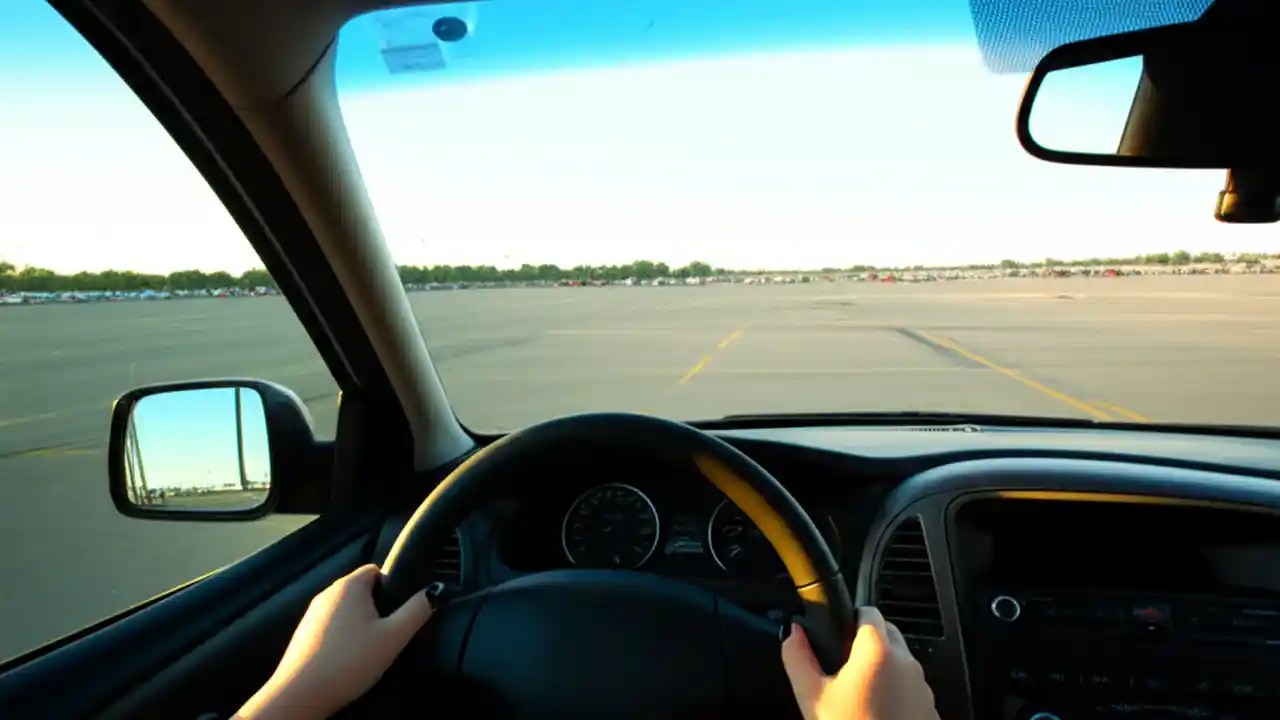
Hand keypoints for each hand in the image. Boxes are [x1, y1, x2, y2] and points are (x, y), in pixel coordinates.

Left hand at [235, 564, 434, 719]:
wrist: (301, 694)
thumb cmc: (349, 661)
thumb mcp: (393, 637)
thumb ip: (418, 610)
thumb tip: (436, 590)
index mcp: (350, 585)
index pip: (377, 569)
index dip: (394, 587)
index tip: (401, 611)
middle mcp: (328, 593)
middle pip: (362, 590)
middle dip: (378, 608)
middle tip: (389, 634)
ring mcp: (312, 614)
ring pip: (346, 610)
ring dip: (360, 624)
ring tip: (370, 650)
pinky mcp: (303, 634)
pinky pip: (332, 627)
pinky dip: (343, 637)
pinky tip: (348, 659)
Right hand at [781, 607, 939, 719]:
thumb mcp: (810, 696)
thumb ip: (797, 656)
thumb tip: (793, 632)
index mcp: (877, 651)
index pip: (868, 611)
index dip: (849, 620)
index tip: (838, 637)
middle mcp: (906, 663)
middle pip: (887, 633)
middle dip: (866, 643)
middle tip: (844, 669)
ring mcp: (922, 686)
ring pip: (900, 661)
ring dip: (882, 668)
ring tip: (859, 697)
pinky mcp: (929, 707)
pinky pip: (911, 687)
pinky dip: (896, 691)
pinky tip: (876, 712)